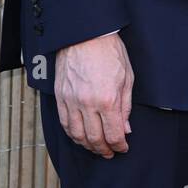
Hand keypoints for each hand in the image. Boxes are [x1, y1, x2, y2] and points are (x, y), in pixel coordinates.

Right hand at [54, 33, 133, 157]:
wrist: (86, 34)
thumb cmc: (109, 52)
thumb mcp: (127, 78)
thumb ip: (125, 106)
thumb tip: (125, 128)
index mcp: (107, 99)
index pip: (113, 134)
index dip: (119, 146)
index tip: (123, 148)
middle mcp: (87, 103)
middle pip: (94, 139)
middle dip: (104, 149)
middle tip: (110, 152)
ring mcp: (71, 100)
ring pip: (76, 134)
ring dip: (87, 145)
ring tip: (96, 147)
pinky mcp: (60, 96)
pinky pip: (64, 122)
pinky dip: (72, 134)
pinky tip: (80, 136)